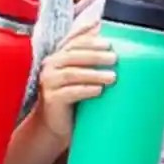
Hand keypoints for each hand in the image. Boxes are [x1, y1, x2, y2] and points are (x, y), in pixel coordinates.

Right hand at [34, 18, 116, 143]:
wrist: (56, 124)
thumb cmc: (73, 96)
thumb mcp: (81, 74)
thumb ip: (90, 58)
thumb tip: (109, 40)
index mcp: (59, 56)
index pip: (74, 43)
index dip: (91, 42)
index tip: (109, 44)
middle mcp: (50, 66)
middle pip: (73, 56)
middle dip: (95, 56)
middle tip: (114, 58)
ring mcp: (49, 83)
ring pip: (72, 74)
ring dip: (93, 74)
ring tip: (112, 77)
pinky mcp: (51, 99)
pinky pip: (69, 93)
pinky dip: (85, 90)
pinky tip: (99, 90)